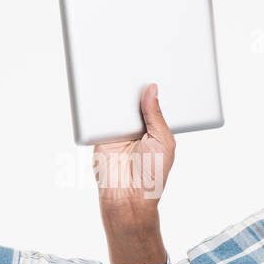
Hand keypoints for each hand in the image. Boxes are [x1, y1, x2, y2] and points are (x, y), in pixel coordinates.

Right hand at [93, 83, 174, 220]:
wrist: (128, 197)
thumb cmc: (152, 175)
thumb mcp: (162, 140)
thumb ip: (156, 115)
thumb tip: (152, 89)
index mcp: (154, 128)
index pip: (151, 103)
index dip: (152, 89)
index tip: (152, 72)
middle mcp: (135, 128)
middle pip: (132, 100)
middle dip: (133, 87)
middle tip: (136, 66)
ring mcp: (117, 131)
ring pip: (115, 105)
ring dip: (117, 94)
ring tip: (121, 75)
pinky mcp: (100, 135)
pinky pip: (100, 116)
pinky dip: (101, 106)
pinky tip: (107, 93)